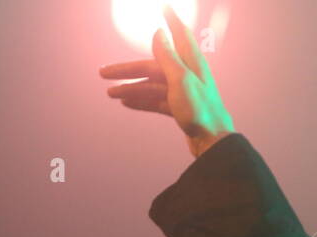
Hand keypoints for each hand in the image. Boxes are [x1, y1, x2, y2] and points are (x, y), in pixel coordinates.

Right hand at [99, 3, 235, 157]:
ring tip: (110, 93)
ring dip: (131, 89)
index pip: (179, 34)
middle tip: (104, 72)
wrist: (212, 142)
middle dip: (127, 69)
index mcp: (190, 62)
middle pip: (152, 67)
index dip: (171, 20)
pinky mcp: (180, 108)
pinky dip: (142, 102)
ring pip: (151, 86)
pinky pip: (156, 101)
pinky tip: (127, 104)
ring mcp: (182, 92)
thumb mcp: (181, 79)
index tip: (164, 7)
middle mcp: (186, 74)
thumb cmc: (201, 110)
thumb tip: (159, 32)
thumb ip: (168, 56)